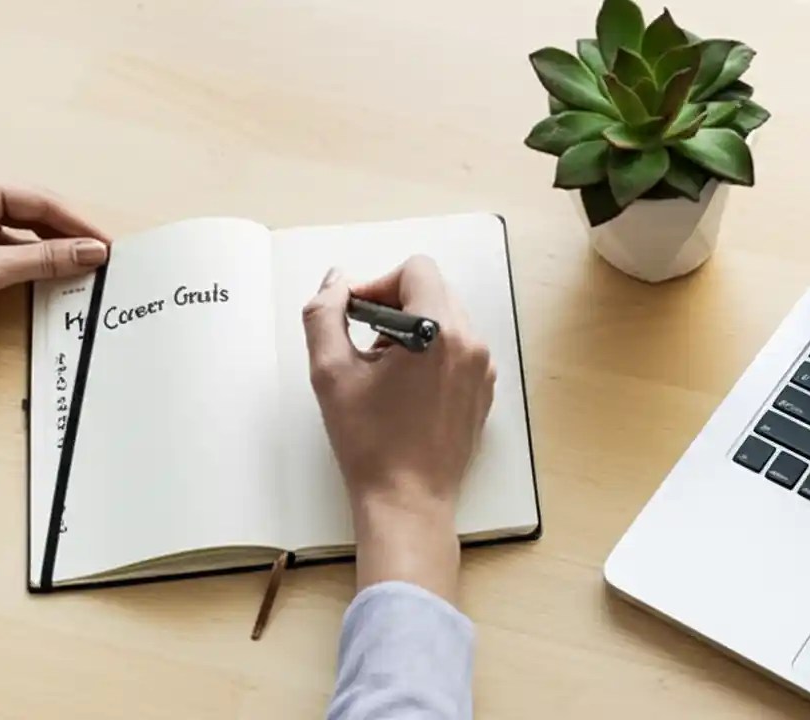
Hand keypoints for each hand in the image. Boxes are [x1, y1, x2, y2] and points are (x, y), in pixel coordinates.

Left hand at [0, 171, 109, 311]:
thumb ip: (41, 260)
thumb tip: (90, 253)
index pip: (39, 201)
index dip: (78, 225)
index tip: (106, 246)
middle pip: (30, 208)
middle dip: (66, 233)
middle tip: (98, 256)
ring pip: (15, 223)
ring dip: (46, 244)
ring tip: (78, 262)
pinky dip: (23, 251)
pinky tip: (44, 264)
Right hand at [302, 256, 495, 602]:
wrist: (408, 501)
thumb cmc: (371, 444)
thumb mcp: (330, 372)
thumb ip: (325, 314)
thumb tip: (336, 282)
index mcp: (438, 330)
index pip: (416, 270)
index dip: (379, 283)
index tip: (357, 315)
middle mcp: (471, 343)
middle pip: (433, 290)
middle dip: (394, 306)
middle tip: (364, 343)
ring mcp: (483, 368)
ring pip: (447, 319)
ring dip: (412, 329)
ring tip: (383, 369)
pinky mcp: (484, 390)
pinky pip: (459, 349)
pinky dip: (431, 354)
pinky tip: (404, 388)